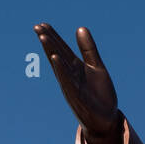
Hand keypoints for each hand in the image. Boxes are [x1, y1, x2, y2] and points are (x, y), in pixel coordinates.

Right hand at [34, 23, 120, 143]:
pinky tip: (55, 58)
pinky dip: (61, 70)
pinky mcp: (78, 98)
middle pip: (57, 55)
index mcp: (75, 68)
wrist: (107, 119)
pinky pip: (67, 82)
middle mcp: (70, 76)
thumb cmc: (100, 95)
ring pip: (59, 67)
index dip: (53, 37)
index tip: (42, 24)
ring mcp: (73, 87)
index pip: (61, 49)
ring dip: (51, 51)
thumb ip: (88, 49)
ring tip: (43, 37)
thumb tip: (80, 28)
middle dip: (48, 41)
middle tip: (37, 27)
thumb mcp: (97, 67)